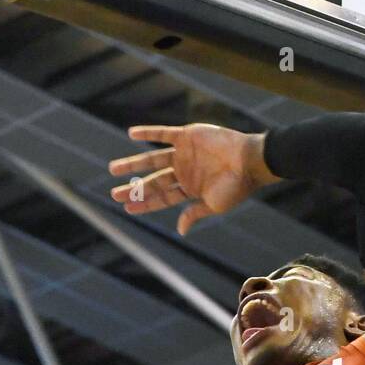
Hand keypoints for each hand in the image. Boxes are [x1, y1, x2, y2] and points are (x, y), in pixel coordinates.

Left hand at [108, 124, 276, 235]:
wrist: (250, 160)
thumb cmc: (236, 187)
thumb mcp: (213, 206)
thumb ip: (194, 214)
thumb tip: (179, 231)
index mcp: (189, 190)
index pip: (161, 198)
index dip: (144, 203)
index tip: (127, 208)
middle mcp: (183, 172)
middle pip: (153, 182)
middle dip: (134, 188)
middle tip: (113, 194)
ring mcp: (184, 154)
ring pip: (153, 160)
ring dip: (134, 163)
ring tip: (114, 169)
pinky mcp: (188, 136)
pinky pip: (164, 134)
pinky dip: (148, 133)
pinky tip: (131, 134)